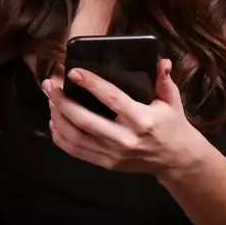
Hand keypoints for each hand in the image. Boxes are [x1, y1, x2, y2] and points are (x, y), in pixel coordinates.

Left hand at [42, 58, 206, 176]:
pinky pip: (76, 151)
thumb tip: (161, 61)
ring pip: (75, 136)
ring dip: (57, 117)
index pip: (112, 99)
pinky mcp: (106, 163)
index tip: (73, 72)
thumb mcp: (172, 100)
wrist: (176, 159)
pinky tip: (54, 121)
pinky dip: (60, 136)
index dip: (91, 84)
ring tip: (49, 99)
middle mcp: (125, 139)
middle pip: (84, 120)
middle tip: (50, 84)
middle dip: (62, 101)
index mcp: (142, 120)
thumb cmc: (172, 125)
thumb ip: (163, 80)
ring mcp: (113, 154)